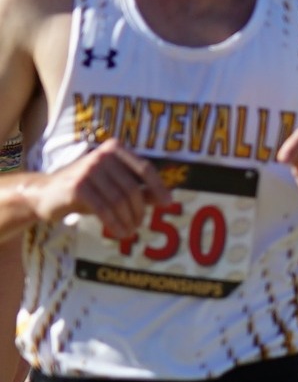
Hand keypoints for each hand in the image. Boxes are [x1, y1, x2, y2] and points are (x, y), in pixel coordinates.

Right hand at [31, 140, 169, 239]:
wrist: (45, 194)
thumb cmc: (86, 190)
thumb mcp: (112, 186)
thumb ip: (138, 188)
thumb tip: (166, 199)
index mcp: (114, 149)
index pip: (144, 168)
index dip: (158, 186)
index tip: (168, 203)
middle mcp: (102, 155)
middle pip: (132, 187)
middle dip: (140, 209)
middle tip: (140, 224)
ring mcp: (88, 169)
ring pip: (119, 200)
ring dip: (128, 219)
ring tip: (130, 231)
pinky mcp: (77, 187)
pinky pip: (104, 209)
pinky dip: (115, 223)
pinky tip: (120, 232)